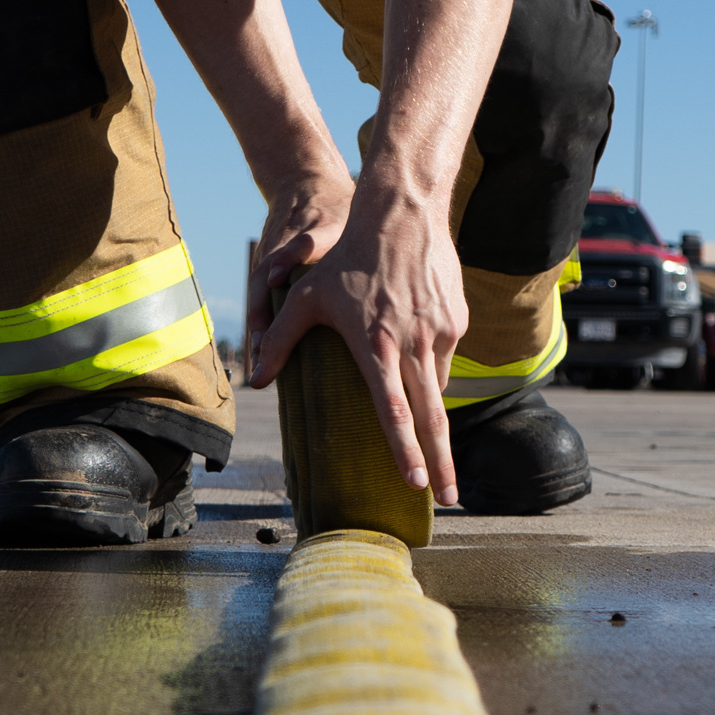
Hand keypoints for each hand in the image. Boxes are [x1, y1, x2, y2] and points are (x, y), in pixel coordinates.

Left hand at [248, 181, 467, 506]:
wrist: (402, 215)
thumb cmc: (348, 260)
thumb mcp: (305, 298)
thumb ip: (279, 340)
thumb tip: (255, 379)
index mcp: (376, 348)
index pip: (393, 412)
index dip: (405, 451)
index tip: (417, 483)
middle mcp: (414, 346)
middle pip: (432, 418)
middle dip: (444, 462)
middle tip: (451, 498)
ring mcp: (441, 334)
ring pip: (437, 387)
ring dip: (428, 405)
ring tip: (407, 388)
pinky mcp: (458, 321)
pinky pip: (446, 358)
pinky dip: (432, 364)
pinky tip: (416, 342)